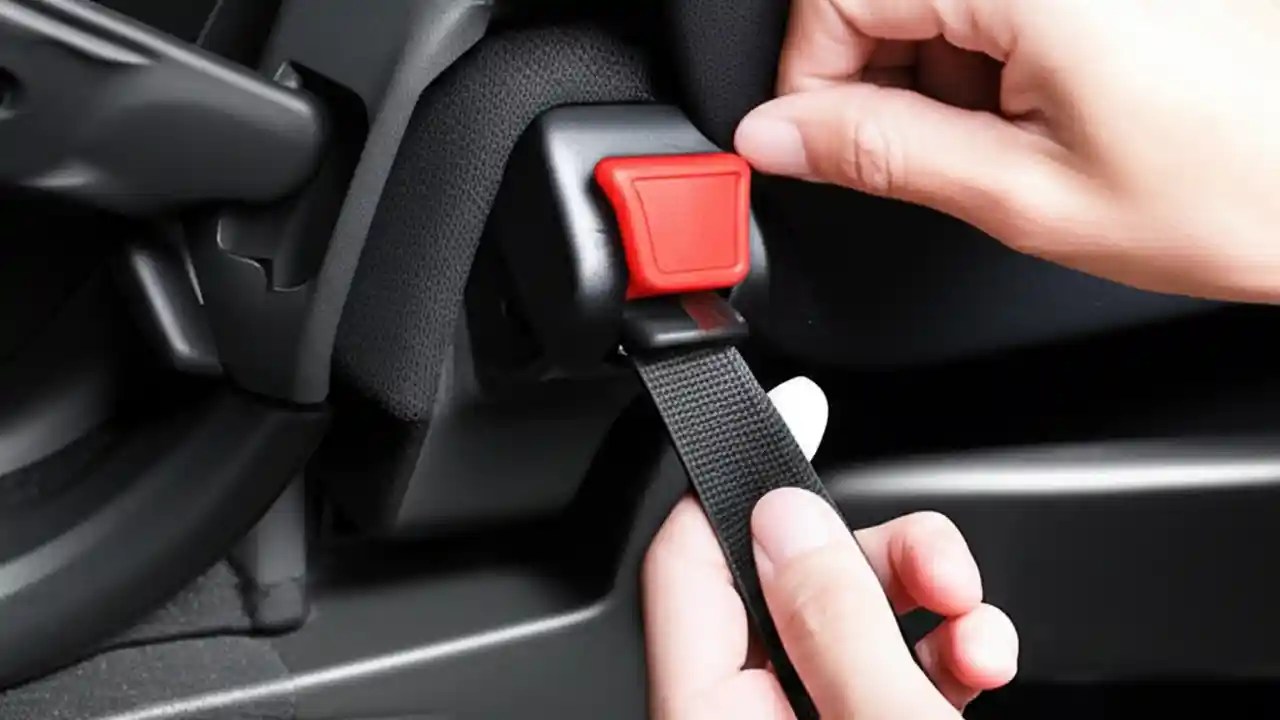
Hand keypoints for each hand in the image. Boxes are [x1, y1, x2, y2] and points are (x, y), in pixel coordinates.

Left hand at [643, 379, 1016, 717]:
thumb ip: (834, 621)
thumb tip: (791, 517)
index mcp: (710, 717)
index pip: (688, 560)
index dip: (737, 474)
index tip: (797, 408)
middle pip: (788, 581)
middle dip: (879, 556)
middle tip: (942, 571)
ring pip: (849, 625)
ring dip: (927, 606)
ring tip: (978, 633)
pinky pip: (888, 674)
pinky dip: (941, 656)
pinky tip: (981, 662)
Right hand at [735, 0, 1279, 303]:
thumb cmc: (1238, 187)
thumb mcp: (1024, 192)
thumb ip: (881, 153)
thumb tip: (777, 136)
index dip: (808, 80)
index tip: (819, 141)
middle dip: (872, 75)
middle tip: (923, 153)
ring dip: (936, 67)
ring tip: (1005, 140)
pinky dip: (989, 49)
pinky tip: (1037, 106)